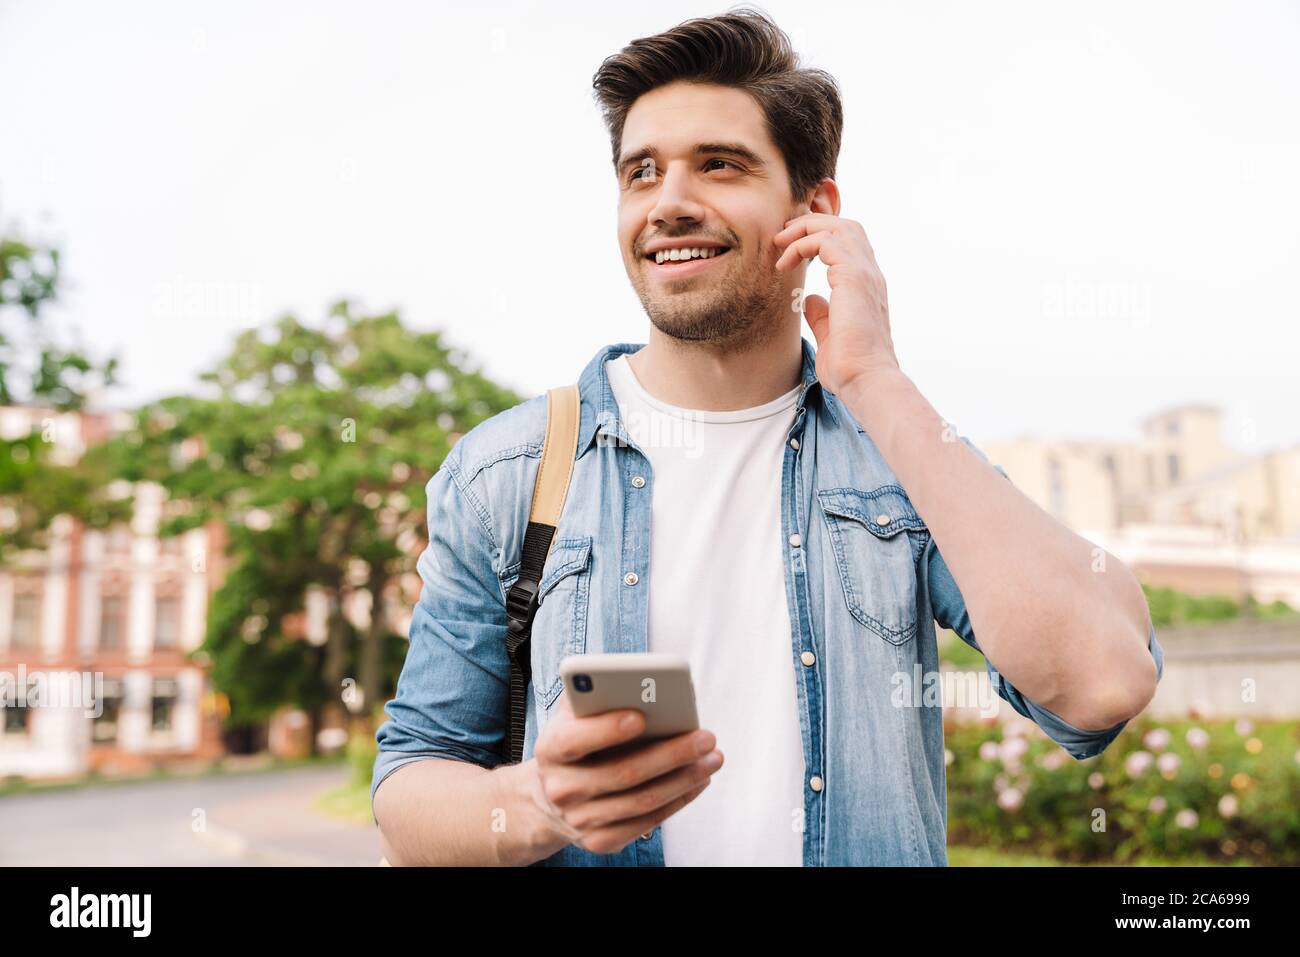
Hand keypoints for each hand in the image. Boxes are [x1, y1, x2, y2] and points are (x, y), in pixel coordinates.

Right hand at [526, 692, 723, 854]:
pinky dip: (678, 800)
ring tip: (713, 758)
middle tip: (706, 737)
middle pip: (622, 773)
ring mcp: (580, 819)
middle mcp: (561, 788)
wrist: (552, 796)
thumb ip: (596, 694)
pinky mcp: (601, 840)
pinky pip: (648, 822)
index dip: (606, 729)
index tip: (641, 715)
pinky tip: (698, 780)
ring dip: (685, 779)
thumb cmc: (576, 741)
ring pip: (642, 800)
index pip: (574, 740)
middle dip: (671, 754)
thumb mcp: (574, 715)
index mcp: (550, 749)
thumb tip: (636, 679)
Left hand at [773, 213, 900, 394]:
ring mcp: (865, 273)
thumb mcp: (830, 337)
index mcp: (867, 287)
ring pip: (838, 226)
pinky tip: (785, 260)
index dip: (820, 238)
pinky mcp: (854, 277)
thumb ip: (822, 316)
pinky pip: (826, 241)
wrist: (866, 380)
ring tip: (779, 242)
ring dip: (805, 228)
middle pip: (846, 226)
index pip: (849, 244)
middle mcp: (870, 275)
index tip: (790, 249)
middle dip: (812, 224)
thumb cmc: (850, 368)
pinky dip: (802, 243)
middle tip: (782, 235)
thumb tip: (810, 301)